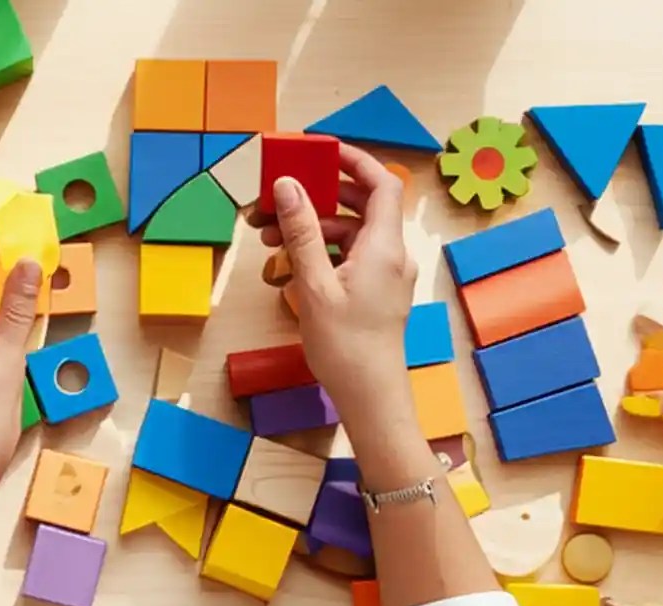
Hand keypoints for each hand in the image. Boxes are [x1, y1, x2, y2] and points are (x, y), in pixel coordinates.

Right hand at [256, 144, 418, 443]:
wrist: (370, 397)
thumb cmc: (345, 346)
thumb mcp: (314, 285)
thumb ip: (300, 232)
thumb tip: (289, 186)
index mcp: (384, 247)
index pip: (381, 183)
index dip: (354, 161)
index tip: (322, 152)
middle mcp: (392, 255)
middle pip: (360, 206)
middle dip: (318, 197)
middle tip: (280, 197)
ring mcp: (386, 275)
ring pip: (350, 234)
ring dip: (312, 228)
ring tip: (270, 237)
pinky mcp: (376, 293)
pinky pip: (349, 257)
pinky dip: (321, 252)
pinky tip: (290, 264)